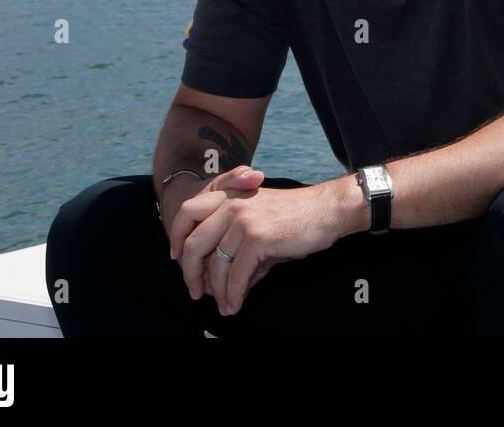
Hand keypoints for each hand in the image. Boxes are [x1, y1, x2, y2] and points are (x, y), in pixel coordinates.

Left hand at [174, 178, 347, 316]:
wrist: (326, 211)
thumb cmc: (296, 218)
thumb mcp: (260, 221)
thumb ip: (237, 244)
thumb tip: (223, 280)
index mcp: (229, 195)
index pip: (187, 212)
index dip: (177, 237)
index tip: (177, 259)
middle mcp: (230, 205)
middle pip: (194, 244)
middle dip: (191, 274)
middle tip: (195, 292)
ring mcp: (242, 220)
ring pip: (216, 265)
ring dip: (217, 292)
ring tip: (223, 307)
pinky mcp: (257, 238)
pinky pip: (236, 275)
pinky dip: (233, 295)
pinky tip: (236, 304)